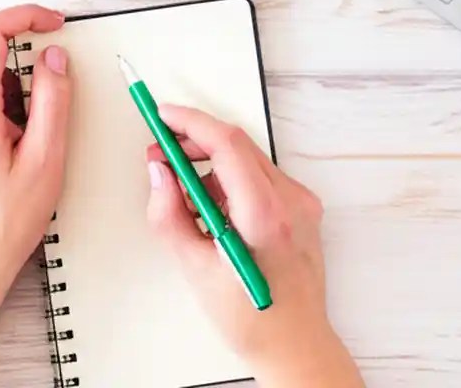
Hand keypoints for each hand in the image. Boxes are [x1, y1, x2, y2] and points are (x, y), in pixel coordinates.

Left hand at [0, 5, 72, 387]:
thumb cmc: (2, 223)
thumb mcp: (45, 160)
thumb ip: (52, 100)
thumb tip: (53, 59)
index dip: (26, 16)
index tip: (55, 24)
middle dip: (12, 32)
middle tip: (48, 51)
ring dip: (4, 66)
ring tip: (32, 116)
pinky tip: (16, 129)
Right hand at [145, 105, 362, 387]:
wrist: (295, 345)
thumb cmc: (253, 320)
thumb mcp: (195, 270)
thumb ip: (169, 216)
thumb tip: (159, 174)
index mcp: (265, 215)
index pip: (227, 144)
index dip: (191, 122)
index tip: (163, 116)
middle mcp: (291, 202)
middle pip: (237, 146)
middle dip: (195, 143)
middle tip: (161, 156)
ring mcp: (301, 204)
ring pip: (247, 160)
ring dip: (211, 165)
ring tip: (183, 196)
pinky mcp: (301, 210)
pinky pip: (260, 178)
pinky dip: (230, 182)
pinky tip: (212, 210)